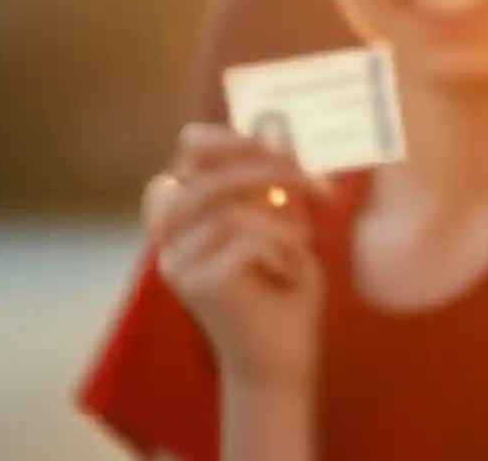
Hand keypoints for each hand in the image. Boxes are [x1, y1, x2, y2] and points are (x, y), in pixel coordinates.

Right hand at [144, 123, 326, 387]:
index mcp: (186, 213)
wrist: (282, 359)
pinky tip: (288, 273)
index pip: (192, 150)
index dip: (238, 136)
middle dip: (270, 170)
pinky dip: (282, 250)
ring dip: (283, 222)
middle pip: (209, 174)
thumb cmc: (284, 286)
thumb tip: (277, 128)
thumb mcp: (284, 221)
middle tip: (317, 185)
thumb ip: (276, 182)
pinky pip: (248, 241)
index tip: (282, 144)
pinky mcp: (198, 286)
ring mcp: (178, 262)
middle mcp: (170, 236)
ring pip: (232, 209)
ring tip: (302, 245)